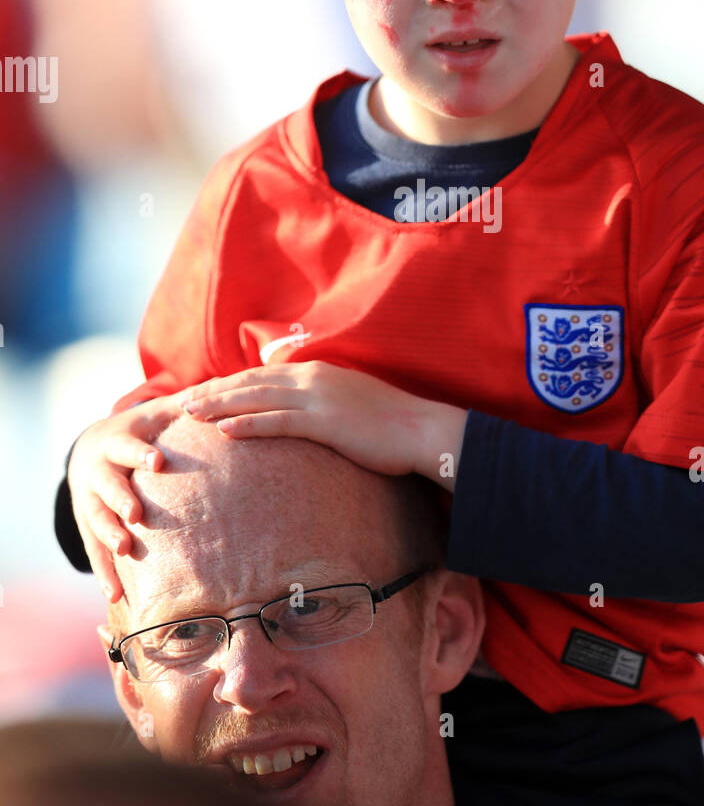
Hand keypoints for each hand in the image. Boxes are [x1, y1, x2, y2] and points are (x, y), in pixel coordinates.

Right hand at [67, 393, 189, 600]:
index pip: (128, 446)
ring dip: (109, 536)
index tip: (159, 461)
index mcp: (115, 442)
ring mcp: (88, 501)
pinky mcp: (87, 526)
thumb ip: (185, 402)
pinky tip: (116, 596)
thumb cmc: (137, 431)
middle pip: (107, 486)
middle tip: (136, 514)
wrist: (88, 450)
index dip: (141, 453)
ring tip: (125, 552)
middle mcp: (98, 472)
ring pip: (95, 520)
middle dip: (120, 499)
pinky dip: (104, 573)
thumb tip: (224, 384)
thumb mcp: (154, 414)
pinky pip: (93, 551)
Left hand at [183, 362, 467, 486]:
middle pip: (250, 382)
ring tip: (189, 413)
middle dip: (213, 391)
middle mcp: (312, 378)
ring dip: (219, 405)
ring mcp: (317, 398)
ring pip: (257, 398)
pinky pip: (278, 422)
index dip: (228, 383)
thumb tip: (300, 416)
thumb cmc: (388, 424)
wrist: (421, 430)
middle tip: (180, 402)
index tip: (200, 392)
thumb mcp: (349, 404)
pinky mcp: (325, 422)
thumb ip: (322, 403)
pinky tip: (223, 432)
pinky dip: (248, 424)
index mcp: (316, 373)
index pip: (261, 375)